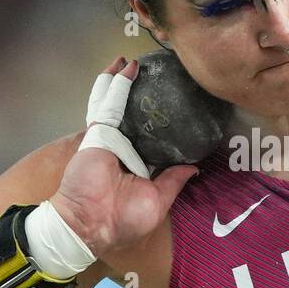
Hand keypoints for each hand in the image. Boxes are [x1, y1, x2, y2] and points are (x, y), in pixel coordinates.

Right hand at [51, 56, 198, 257]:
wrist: (94, 226)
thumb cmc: (123, 220)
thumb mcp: (158, 200)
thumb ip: (173, 180)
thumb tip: (194, 167)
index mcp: (137, 163)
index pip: (150, 134)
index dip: (157, 117)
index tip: (171, 100)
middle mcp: (123, 147)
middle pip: (131, 113)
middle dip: (137, 92)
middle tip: (149, 73)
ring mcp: (109, 138)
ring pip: (115, 102)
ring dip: (121, 80)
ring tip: (130, 61)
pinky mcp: (98, 133)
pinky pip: (108, 104)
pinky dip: (116, 85)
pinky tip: (124, 68)